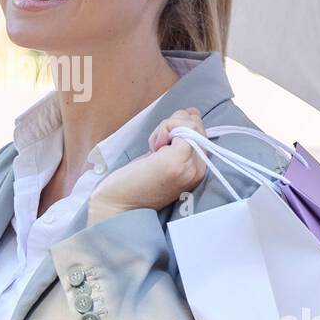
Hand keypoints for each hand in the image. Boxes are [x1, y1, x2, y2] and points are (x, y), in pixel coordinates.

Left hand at [87, 107, 208, 223]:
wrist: (118, 207)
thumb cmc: (136, 183)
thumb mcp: (163, 157)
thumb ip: (179, 138)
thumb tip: (192, 112)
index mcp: (198, 170)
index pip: (200, 131)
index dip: (179, 129)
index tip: (161, 145)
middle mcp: (199, 170)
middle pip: (196, 124)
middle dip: (173, 126)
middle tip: (156, 147)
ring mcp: (189, 167)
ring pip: (189, 123)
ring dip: (167, 127)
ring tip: (154, 149)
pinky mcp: (176, 162)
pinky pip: (181, 127)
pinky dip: (165, 129)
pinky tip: (153, 146)